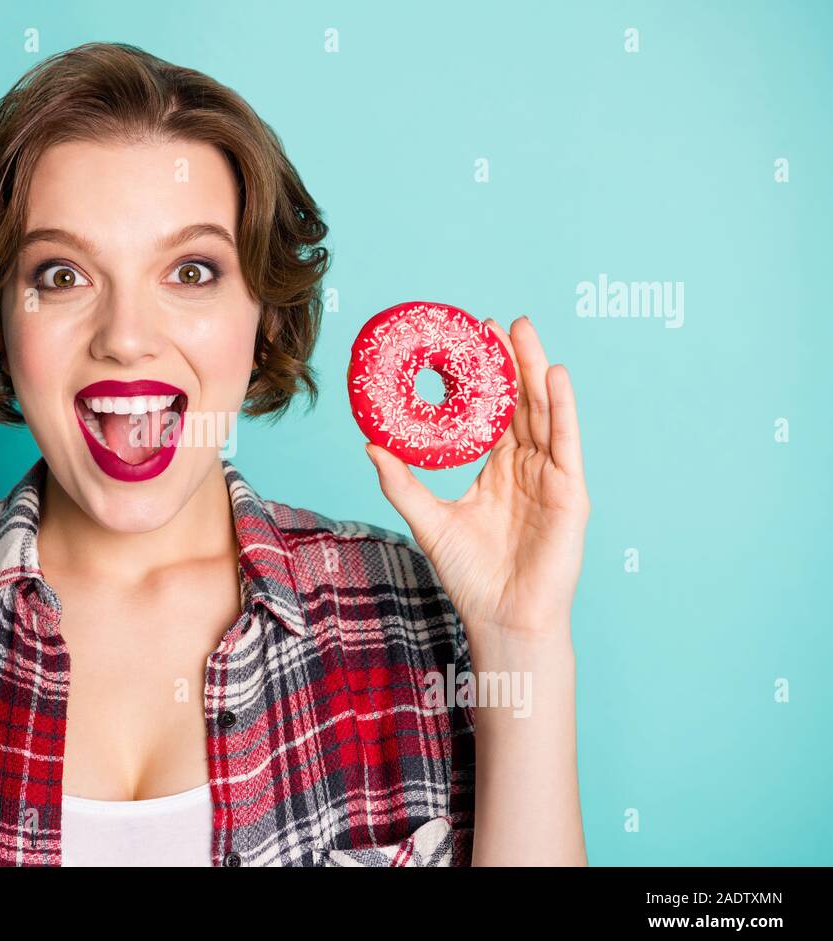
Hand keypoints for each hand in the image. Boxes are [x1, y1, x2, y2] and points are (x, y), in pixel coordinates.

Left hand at [366, 316, 589, 643]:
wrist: (502, 617)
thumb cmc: (470, 576)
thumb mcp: (428, 520)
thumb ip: (402, 482)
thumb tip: (370, 445)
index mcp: (497, 470)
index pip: (492, 413)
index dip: (482, 379)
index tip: (466, 341)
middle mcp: (526, 467)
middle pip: (519, 403)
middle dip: (509, 362)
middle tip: (493, 322)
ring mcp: (551, 477)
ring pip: (543, 413)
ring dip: (534, 370)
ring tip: (522, 331)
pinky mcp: (571, 492)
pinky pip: (567, 441)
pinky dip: (563, 407)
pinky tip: (554, 374)